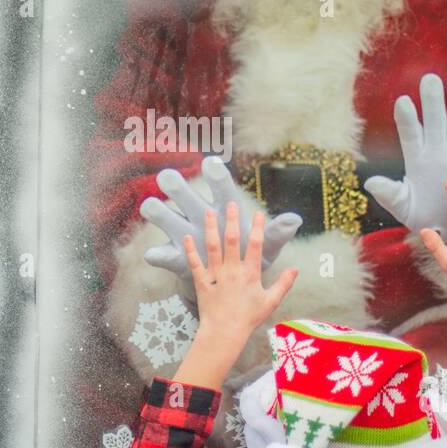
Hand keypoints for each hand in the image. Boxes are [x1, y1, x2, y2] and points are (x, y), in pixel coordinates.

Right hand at [140, 155, 301, 289]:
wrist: (234, 283)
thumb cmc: (251, 256)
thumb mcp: (267, 248)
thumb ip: (277, 234)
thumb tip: (295, 220)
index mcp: (225, 210)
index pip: (221, 189)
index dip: (216, 177)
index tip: (211, 164)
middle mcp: (200, 216)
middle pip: (186, 196)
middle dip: (176, 186)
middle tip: (167, 177)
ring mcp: (185, 235)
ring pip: (167, 218)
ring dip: (159, 213)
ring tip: (152, 207)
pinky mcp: (177, 258)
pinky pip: (164, 255)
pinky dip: (159, 255)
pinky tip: (154, 255)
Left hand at [171, 203, 298, 388]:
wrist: (225, 333)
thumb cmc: (248, 318)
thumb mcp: (270, 302)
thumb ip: (283, 284)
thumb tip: (295, 270)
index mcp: (250, 273)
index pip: (255, 245)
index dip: (257, 227)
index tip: (258, 212)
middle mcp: (233, 270)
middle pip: (233, 240)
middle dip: (232, 220)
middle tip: (230, 203)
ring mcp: (216, 275)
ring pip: (213, 247)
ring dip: (211, 228)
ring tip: (209, 212)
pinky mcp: (202, 282)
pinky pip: (195, 264)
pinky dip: (191, 250)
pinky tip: (187, 237)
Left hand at [363, 74, 446, 249]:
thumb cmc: (423, 216)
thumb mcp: (403, 207)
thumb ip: (389, 194)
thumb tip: (370, 182)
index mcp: (417, 159)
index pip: (410, 134)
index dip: (407, 118)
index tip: (402, 102)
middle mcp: (438, 150)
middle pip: (435, 120)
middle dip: (432, 100)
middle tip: (430, 79)